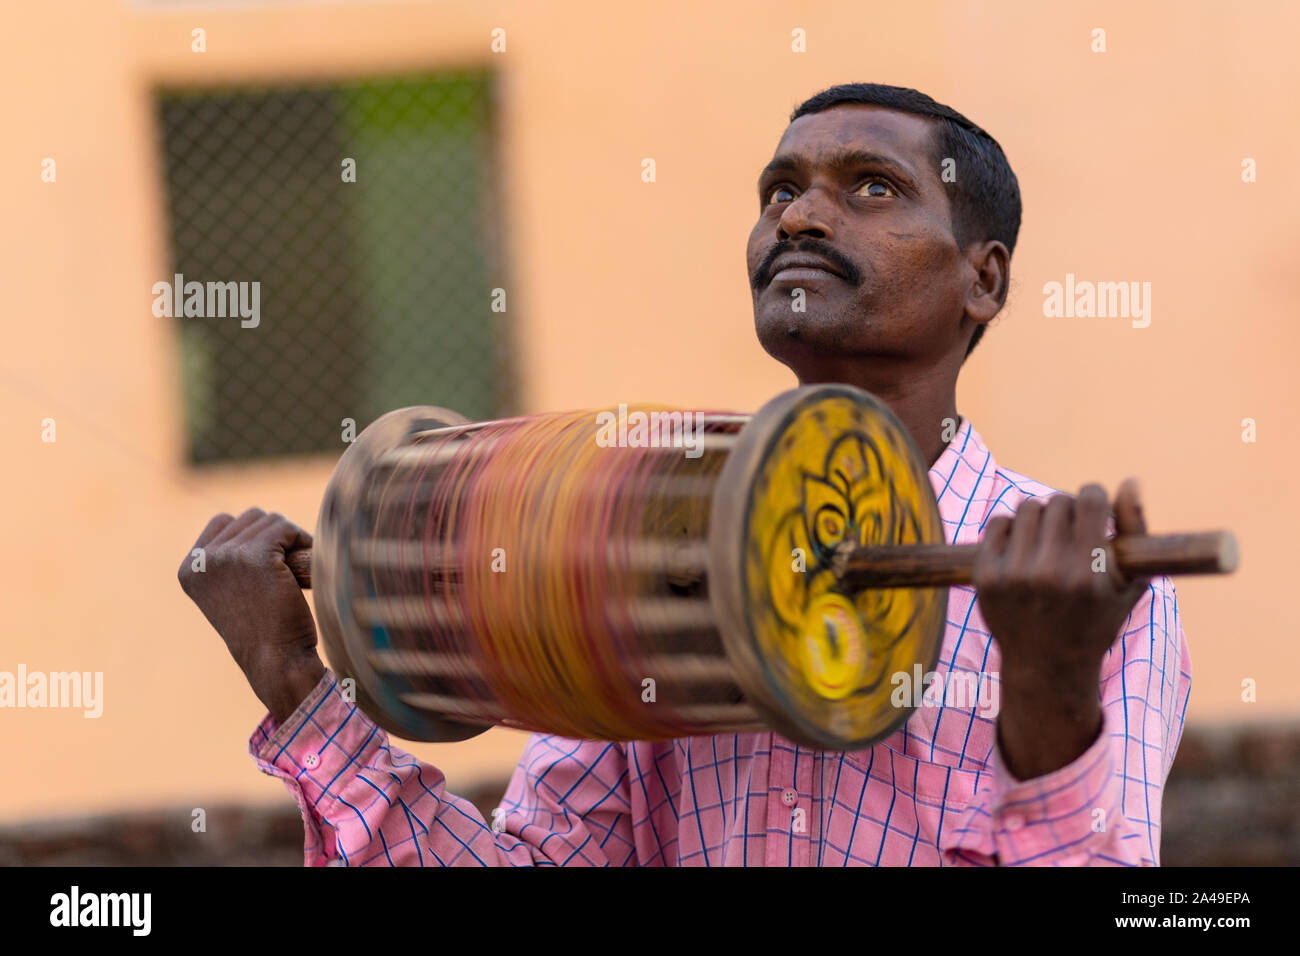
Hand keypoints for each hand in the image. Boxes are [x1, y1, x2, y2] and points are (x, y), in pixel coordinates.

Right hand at [178, 508, 325, 722]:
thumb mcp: (230, 593)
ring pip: (270, 520)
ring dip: (291, 539)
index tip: (270, 562)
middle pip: (250, 517)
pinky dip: (302, 540)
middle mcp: (203, 559)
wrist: (277, 662)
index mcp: (190, 568)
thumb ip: (229, 561)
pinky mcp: (256, 554)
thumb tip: (255, 520)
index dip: (253, 535)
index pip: (223, 522)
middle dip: (274, 536)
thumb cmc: (263, 632)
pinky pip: (286, 528)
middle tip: (289, 566)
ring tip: (297, 569)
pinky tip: (307, 562)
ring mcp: (227, 555)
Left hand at [972, 479, 1149, 778]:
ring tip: (1048, 540)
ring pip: (1027, 507)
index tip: (1094, 513)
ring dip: (1041, 518)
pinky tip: (1024, 548)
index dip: (1095, 499)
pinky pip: (998, 522)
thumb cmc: (1097, 619)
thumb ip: (1135, 530)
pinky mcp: (985, 576)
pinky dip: (1012, 529)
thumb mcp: (1130, 583)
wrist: (1046, 666)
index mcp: (1089, 573)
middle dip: (1068, 512)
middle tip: (1072, 533)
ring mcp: (1013, 574)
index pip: (1090, 498)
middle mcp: (1049, 572)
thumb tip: (1129, 482)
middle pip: (1058, 501)